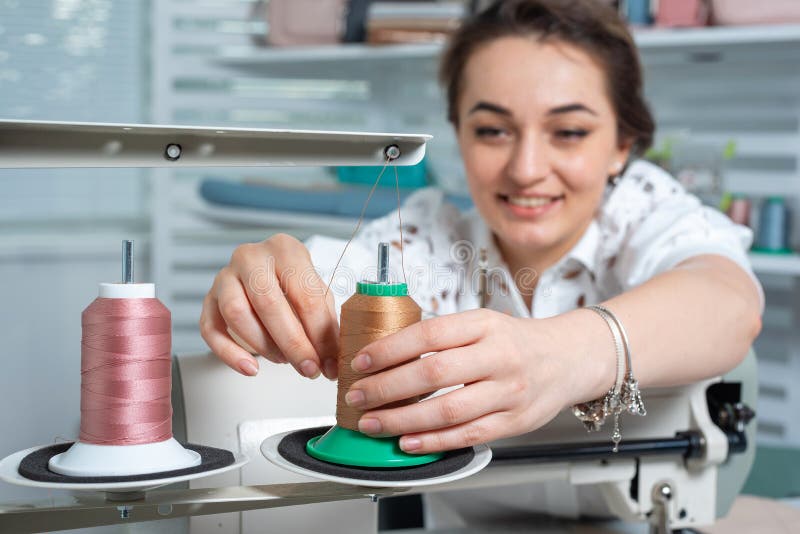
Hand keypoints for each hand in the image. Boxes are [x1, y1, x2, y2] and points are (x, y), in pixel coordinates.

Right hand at [200, 233, 338, 379]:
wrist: (267, 271)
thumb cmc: (294, 282)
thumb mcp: (317, 294)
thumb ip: (324, 323)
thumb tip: (330, 361)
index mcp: (285, 250)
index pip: (304, 294)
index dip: (319, 334)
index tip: (327, 361)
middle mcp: (251, 257)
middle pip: (268, 303)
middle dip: (292, 343)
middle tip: (307, 368)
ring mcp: (225, 276)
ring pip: (236, 314)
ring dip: (263, 346)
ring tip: (283, 359)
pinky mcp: (209, 298)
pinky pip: (210, 329)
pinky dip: (229, 354)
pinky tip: (250, 368)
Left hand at [343, 308, 613, 453]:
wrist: (569, 358)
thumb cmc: (517, 340)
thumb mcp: (483, 323)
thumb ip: (443, 336)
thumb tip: (386, 350)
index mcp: (485, 325)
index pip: (429, 335)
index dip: (390, 349)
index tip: (362, 361)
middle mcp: (498, 356)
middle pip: (433, 374)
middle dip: (387, 388)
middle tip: (358, 396)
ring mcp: (508, 391)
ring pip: (448, 411)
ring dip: (402, 420)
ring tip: (373, 423)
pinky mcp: (515, 422)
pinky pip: (468, 435)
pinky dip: (433, 441)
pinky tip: (407, 441)